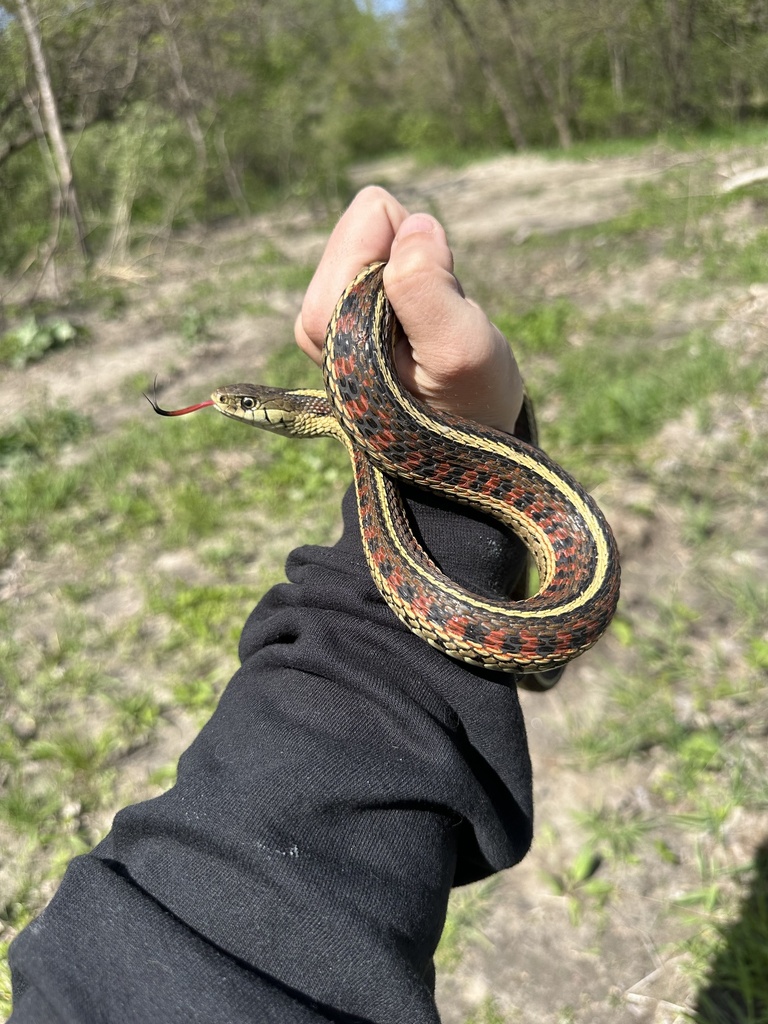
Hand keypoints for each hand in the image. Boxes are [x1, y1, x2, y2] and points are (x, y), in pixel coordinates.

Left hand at [295, 186, 523, 433]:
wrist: (463, 456)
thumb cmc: (467, 405)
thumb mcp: (459, 349)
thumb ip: (428, 284)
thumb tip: (413, 224)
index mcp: (327, 319)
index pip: (372, 219)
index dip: (418, 253)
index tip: (433, 307)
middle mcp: (316, 316)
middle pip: (371, 228)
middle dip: (415, 268)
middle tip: (432, 328)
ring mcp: (329, 320)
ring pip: (381, 247)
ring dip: (418, 286)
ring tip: (428, 340)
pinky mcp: (347, 323)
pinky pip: (386, 269)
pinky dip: (415, 296)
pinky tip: (420, 341)